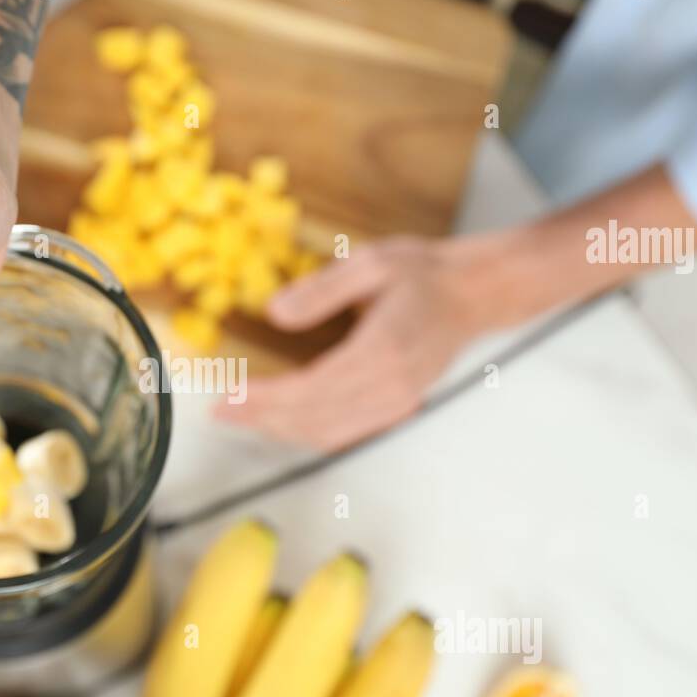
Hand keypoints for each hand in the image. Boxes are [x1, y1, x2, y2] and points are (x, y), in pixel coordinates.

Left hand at [215, 237, 479, 451]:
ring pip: (328, 433)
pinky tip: (280, 421)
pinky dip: (307, 432)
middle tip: (220, 410)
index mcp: (383, 350)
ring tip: (241, 416)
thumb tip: (274, 313)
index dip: (264, 398)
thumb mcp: (372, 263)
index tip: (227, 394)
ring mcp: (398, 403)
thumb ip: (322, 289)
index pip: (311, 388)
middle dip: (261, 418)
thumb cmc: (425, 274)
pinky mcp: (398, 408)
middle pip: (314, 418)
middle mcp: (392, 386)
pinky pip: (346, 433)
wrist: (475, 294)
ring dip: (280, 430)